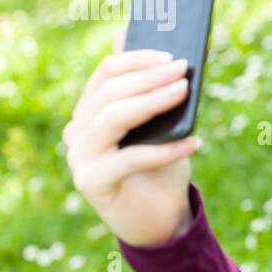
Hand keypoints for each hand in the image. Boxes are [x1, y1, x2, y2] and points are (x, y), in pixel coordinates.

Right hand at [63, 24, 201, 245]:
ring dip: (152, 102)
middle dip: (149, 77)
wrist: (160, 220)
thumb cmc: (162, 169)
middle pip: (108, 92)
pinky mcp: (91, 182)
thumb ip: (154, 92)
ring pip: (112, 117)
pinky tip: (194, 144)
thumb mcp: (162, 126)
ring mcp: (80, 157)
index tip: (172, 56)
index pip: (106, 73)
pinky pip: (130, 158)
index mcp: (90, 111)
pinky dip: (165, 150)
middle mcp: (77, 131)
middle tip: (183, 70)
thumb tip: (160, 51)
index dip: (138, 60)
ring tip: (185, 92)